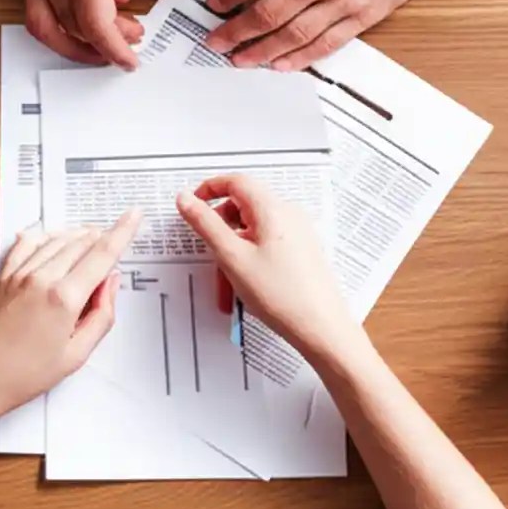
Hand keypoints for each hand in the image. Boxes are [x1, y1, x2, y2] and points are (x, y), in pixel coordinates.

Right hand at [0, 0, 181, 68]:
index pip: (98, 26)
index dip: (116, 50)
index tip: (131, 60)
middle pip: (78, 31)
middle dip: (107, 44)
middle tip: (133, 37)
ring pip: (52, 28)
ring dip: (78, 43)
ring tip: (106, 37)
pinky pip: (36, 9)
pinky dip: (59, 22)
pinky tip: (84, 5)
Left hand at [0, 210, 141, 419]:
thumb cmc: (22, 375)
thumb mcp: (76, 354)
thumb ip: (101, 315)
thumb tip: (111, 285)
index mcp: (63, 298)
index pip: (102, 254)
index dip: (123, 232)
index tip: (134, 215)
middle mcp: (40, 279)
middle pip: (82, 242)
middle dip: (103, 238)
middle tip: (116, 242)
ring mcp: (19, 274)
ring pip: (57, 239)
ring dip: (78, 235)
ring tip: (91, 240)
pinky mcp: (4, 276)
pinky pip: (27, 243)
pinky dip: (45, 235)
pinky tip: (51, 236)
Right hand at [175, 175, 353, 358]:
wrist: (320, 327)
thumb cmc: (284, 296)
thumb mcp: (232, 257)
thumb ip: (205, 225)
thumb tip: (187, 201)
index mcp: (273, 210)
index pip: (236, 181)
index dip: (209, 189)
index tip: (193, 202)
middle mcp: (289, 216)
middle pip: (242, 209)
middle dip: (221, 232)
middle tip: (211, 253)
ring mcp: (297, 233)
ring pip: (252, 232)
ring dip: (234, 253)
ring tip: (229, 283)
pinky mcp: (300, 250)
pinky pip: (266, 246)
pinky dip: (249, 260)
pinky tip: (246, 286)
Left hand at [203, 0, 507, 71]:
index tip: (214, 5)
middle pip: (266, 13)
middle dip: (235, 31)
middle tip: (216, 42)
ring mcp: (344, 0)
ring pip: (293, 35)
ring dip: (262, 52)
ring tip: (241, 60)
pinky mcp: (365, 15)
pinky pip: (327, 43)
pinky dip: (302, 58)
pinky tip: (283, 65)